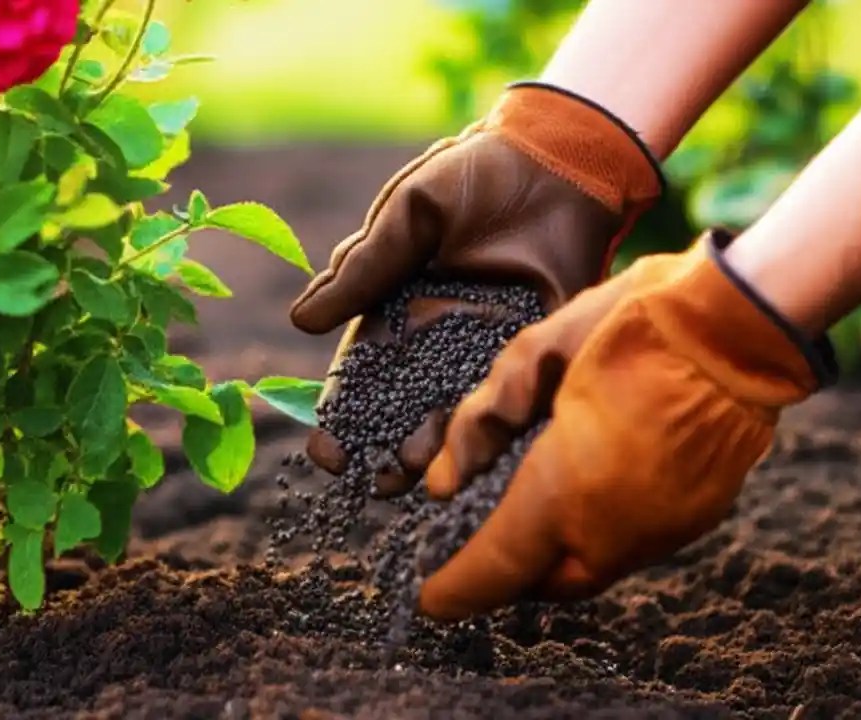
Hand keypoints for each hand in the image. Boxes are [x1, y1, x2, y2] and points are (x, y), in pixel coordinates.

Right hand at [292, 83, 663, 493]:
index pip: (360, 373)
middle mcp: (437, 336)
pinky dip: (490, 426)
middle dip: (384, 448)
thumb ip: (363, 267)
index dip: (341, 415)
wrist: (558, 158)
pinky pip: (507, 393)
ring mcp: (486, 345)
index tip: (326, 453)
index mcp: (397, 306)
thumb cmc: (475, 174)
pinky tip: (472, 456)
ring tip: (415, 483)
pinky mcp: (534, 345)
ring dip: (432, 448)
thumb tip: (301, 320)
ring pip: (451, 409)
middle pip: (402, 405)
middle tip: (371, 483)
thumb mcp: (409, 213)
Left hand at [417, 229, 837, 620]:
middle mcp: (613, 529)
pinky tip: (589, 506)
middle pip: (546, 583)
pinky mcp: (693, 521)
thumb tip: (441, 483)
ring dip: (554, 561)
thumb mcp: (536, 356)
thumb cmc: (632, 328)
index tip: (431, 603)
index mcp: (565, 487)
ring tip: (527, 537)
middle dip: (506, 579)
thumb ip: (482, 421)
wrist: (741, 325)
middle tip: (477, 564)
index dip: (462, 588)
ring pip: (591, 572)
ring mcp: (660, 531)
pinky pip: (631, 550)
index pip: (500, 562)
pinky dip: (598, 539)